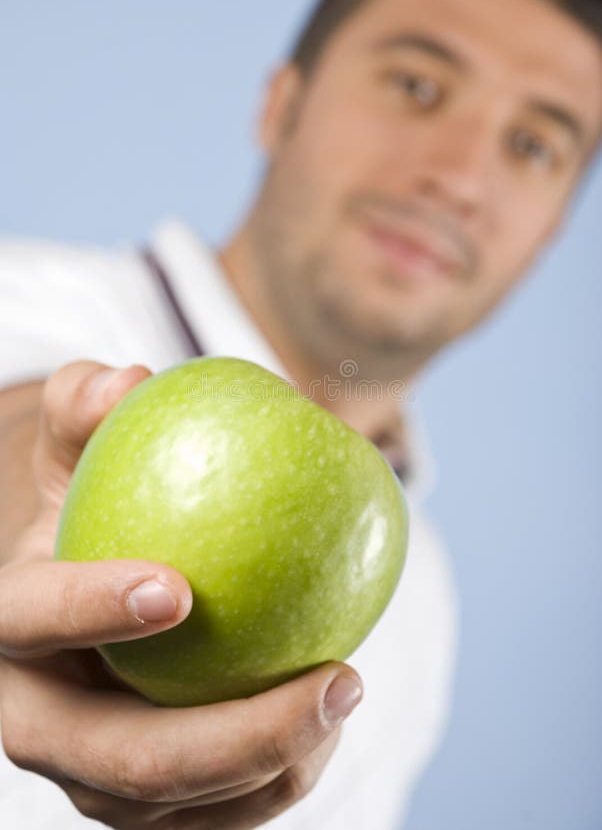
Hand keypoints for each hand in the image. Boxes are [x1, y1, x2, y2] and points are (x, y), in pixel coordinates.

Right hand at [0, 361, 362, 828]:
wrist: (101, 577)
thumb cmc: (94, 497)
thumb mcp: (76, 438)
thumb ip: (84, 399)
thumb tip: (128, 381)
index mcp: (10, 628)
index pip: (27, 623)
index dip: (87, 611)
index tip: (179, 588)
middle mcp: (39, 718)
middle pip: (115, 760)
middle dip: (226, 741)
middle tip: (334, 681)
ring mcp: (91, 772)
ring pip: (175, 806)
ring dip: (271, 768)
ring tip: (345, 692)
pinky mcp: (148, 800)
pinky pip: (215, 814)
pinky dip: (277, 780)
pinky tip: (331, 720)